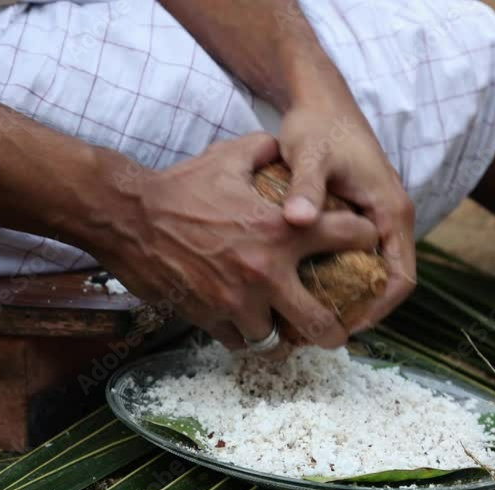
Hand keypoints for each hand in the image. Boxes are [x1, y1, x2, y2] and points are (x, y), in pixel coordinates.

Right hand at [87, 133, 379, 352]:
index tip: (365, 247)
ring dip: (276, 327)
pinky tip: (239, 318)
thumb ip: (265, 150)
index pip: (348, 237)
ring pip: (274, 335)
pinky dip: (240, 332)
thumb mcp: (228, 157)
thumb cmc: (181, 186)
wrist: (129, 218)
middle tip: (336, 327)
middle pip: (321, 322)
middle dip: (334, 329)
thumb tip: (282, 143)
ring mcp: (237, 301)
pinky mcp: (208, 317)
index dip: (364, 240)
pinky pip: (237, 339)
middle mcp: (266, 272)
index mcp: (281, 230)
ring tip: (275, 318)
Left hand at [278, 83, 416, 331]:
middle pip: (387, 282)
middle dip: (360, 310)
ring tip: (312, 318)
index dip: (378, 310)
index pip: (401, 278)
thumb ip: (306, 188)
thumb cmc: (317, 126)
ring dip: (348, 297)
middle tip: (322, 332)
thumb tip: (297, 220)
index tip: (346, 329)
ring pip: (371, 272)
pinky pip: (357, 258)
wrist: (319, 100)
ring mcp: (375, 218)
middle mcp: (390, 218)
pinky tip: (306, 289)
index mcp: (391, 210)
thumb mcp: (310, 156)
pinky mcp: (358, 217)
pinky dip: (338, 277)